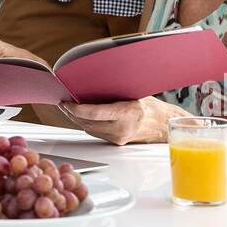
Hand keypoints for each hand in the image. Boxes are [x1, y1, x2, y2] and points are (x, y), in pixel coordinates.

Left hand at [60, 95, 179, 144]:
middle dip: (72, 113)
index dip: (77, 109)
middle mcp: (122, 128)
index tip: (67, 102)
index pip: (95, 114)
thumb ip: (113, 92)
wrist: (163, 125)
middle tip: (63, 103)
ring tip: (68, 108)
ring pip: (89, 130)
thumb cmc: (149, 105)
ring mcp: (119, 138)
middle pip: (88, 123)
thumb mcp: (133, 93)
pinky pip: (96, 133)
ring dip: (77, 119)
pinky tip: (81, 116)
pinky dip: (87, 124)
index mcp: (127, 113)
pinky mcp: (116, 142)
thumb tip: (89, 83)